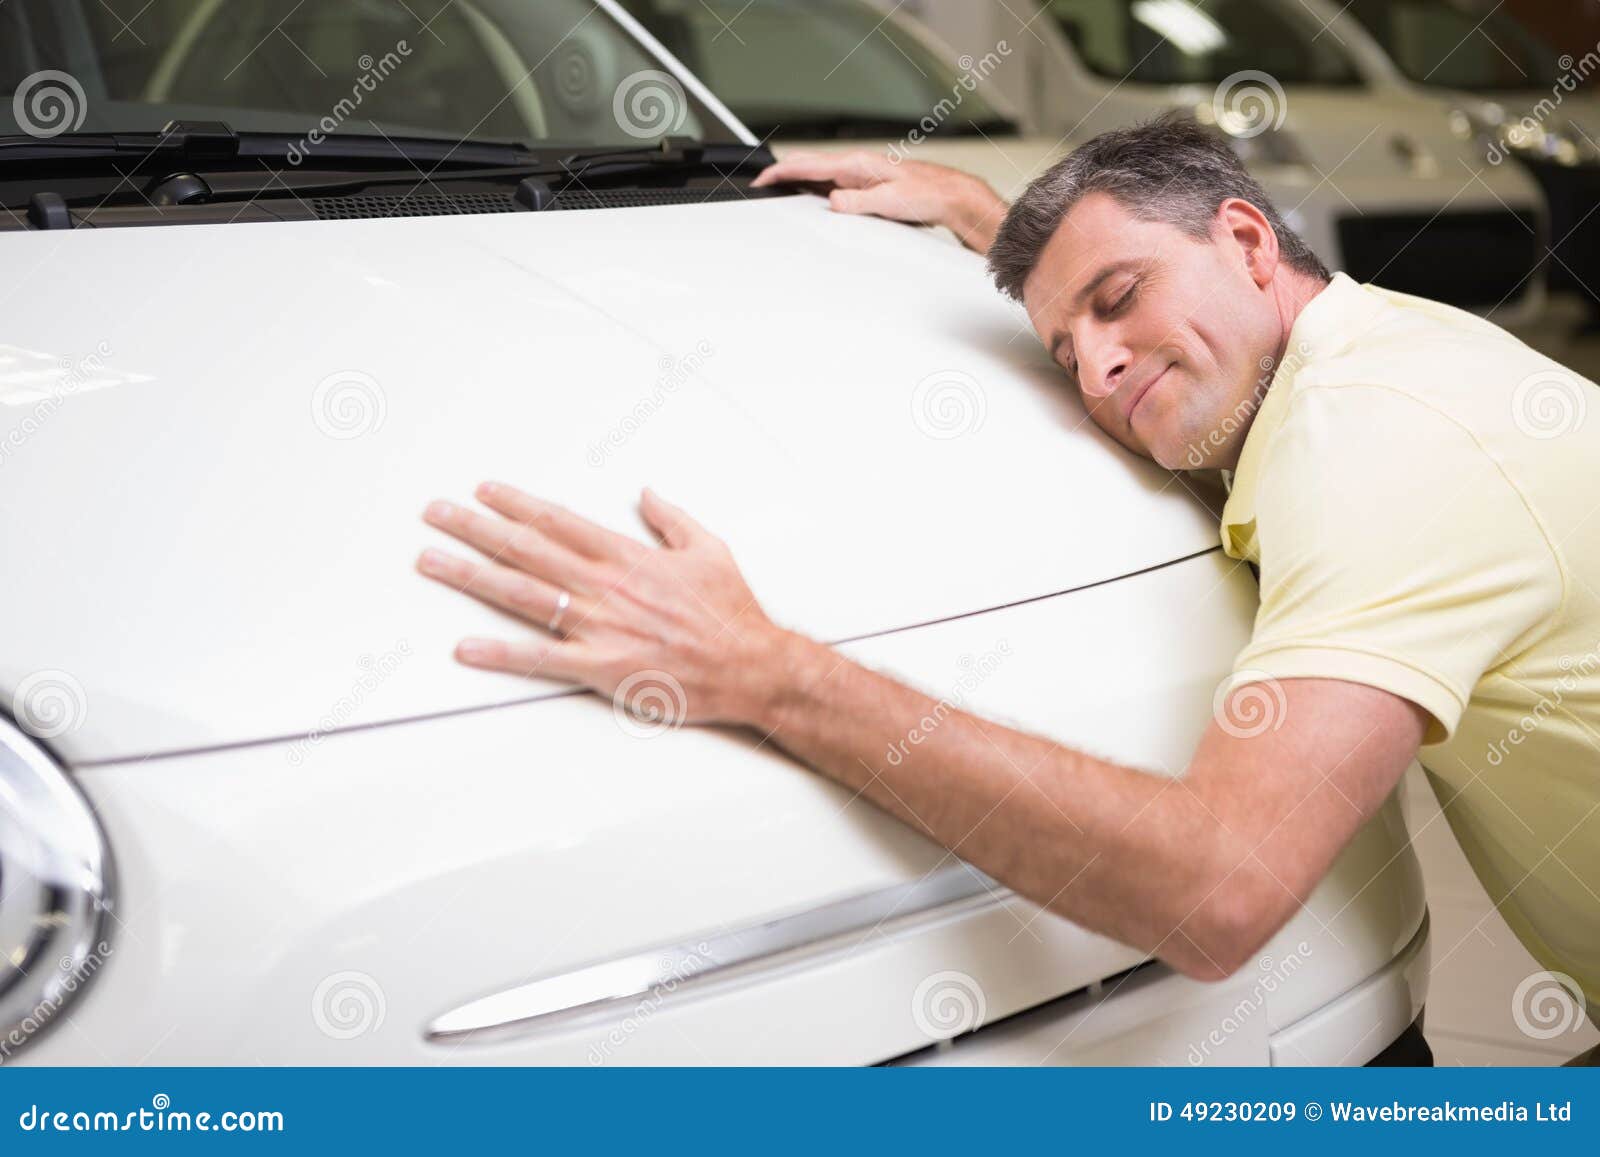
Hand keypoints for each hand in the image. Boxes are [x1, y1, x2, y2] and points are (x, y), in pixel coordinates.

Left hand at [416, 483, 794, 726]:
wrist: (753, 667)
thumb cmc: (732, 614)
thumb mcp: (709, 549)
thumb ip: (672, 519)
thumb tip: (647, 494)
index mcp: (628, 557)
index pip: (558, 520)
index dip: (516, 504)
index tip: (484, 491)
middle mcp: (607, 586)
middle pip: (528, 549)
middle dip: (475, 528)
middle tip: (435, 514)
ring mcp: (600, 627)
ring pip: (523, 595)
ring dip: (472, 575)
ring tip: (431, 561)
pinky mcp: (602, 668)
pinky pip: (541, 659)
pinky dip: (499, 654)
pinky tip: (465, 647)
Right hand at [751, 149, 1007, 254]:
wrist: (950, 197)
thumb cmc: (927, 194)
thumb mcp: (889, 202)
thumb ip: (857, 203)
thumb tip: (832, 202)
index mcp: (856, 164)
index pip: (808, 165)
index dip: (780, 171)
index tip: (761, 178)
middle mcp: (856, 167)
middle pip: (809, 168)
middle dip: (783, 175)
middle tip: (761, 185)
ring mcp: (860, 177)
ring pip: (819, 178)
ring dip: (798, 184)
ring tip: (777, 192)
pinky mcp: (867, 189)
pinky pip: (833, 188)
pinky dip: (815, 192)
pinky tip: (811, 201)